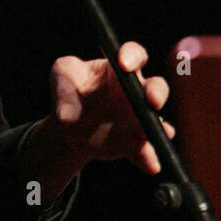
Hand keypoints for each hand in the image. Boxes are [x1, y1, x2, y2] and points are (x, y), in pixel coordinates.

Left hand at [49, 41, 173, 174]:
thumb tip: (75, 83)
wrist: (67, 128)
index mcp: (118, 70)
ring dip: (159, 127)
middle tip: (152, 100)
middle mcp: (134, 92)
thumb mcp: (62, 72)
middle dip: (157, 92)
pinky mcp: (133, 142)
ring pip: (155, 121)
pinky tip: (151, 165)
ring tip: (157, 133)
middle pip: (156, 87)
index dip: (132, 56)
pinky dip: (148, 157)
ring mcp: (137, 119)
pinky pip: (144, 150)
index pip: (134, 55)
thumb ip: (66, 70)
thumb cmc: (68, 92)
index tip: (123, 63)